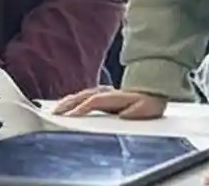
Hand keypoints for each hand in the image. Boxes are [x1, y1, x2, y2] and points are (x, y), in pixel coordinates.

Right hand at [52, 86, 167, 118]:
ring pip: (79, 96)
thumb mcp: (147, 108)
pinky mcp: (100, 95)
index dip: (82, 108)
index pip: (94, 101)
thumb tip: (123, 116)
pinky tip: (65, 106)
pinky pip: (81, 97)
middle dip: (67, 105)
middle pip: (82, 97)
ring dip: (66, 103)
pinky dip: (71, 101)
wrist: (153, 91)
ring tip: (55, 110)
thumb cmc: (149, 104)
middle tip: (55, 114)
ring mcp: (101, 92)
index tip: (71, 117)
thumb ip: (135, 112)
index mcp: (115, 96)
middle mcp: (105, 92)